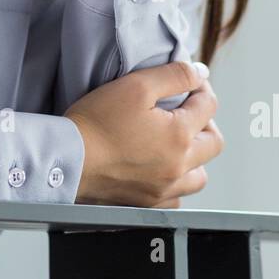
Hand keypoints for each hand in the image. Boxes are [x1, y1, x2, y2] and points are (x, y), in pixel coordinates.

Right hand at [65, 60, 222, 207]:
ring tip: (175, 143)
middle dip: (205, 122)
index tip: (188, 82)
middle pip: (213, 143)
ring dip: (195, 157)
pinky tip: (159, 168)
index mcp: (180, 136)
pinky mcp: (147, 204)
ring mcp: (164, 190)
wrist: (65, 161)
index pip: (209, 105)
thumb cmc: (95, 123)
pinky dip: (175, 182)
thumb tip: (200, 73)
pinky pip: (176, 198)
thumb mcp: (136, 86)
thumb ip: (174, 75)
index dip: (200, 87)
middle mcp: (178, 167)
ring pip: (199, 176)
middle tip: (185, 111)